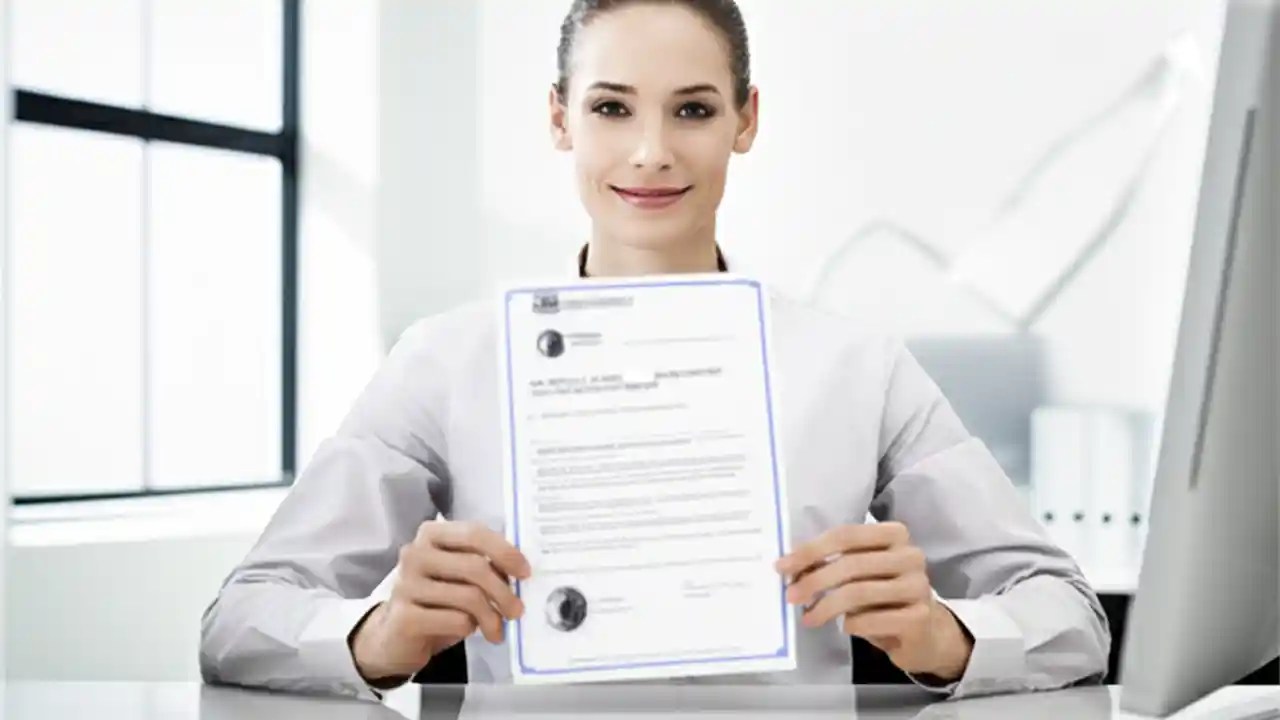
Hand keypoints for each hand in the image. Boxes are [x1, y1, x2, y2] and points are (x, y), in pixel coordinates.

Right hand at [349, 521, 530, 686]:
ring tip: (497, 629)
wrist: (395, 635)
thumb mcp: (458, 575)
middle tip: (517, 611)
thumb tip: (519, 572)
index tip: (524, 572)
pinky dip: (469, 628)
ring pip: (469, 597)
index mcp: (431, 534)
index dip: (505, 552)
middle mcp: (415, 554)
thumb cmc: (435, 599)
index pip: (474, 533)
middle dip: (504, 592)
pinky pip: (455, 621)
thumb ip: (483, 564)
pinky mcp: (405, 616)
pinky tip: (466, 631)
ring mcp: (406, 585)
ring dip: (491, 617)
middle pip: (475, 567)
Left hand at [775, 522, 971, 681]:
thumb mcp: (859, 573)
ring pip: (858, 592)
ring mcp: (919, 586)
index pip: (846, 535)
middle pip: (850, 564)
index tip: (782, 566)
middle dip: (814, 580)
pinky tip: (844, 627)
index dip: (811, 550)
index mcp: (894, 534)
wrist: (923, 632)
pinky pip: (872, 620)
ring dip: (825, 607)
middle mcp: (911, 555)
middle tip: (791, 596)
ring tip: (808, 617)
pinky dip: (851, 624)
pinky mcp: (920, 617)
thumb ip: (831, 564)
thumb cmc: (883, 596)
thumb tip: (789, 568)